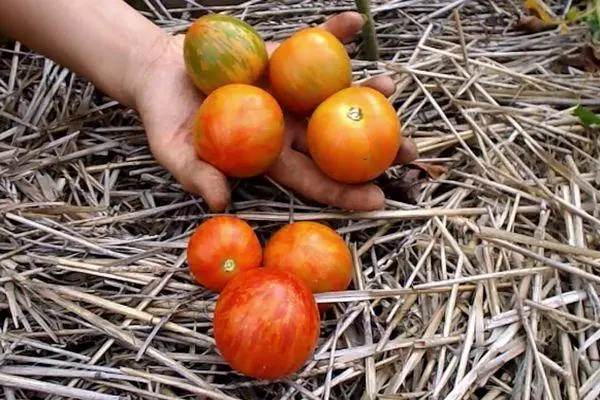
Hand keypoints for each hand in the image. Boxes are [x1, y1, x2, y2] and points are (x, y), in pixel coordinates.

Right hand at [134, 12, 416, 211]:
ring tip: (391, 84)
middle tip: (412, 154)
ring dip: (362, 89)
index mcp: (268, 154)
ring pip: (331, 94)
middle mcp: (287, 125)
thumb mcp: (172, 149)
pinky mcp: (281, 58)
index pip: (312, 178)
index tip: (379, 200)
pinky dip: (330, 33)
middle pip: (336, 141)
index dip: (343, 192)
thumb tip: (221, 202)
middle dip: (375, 149)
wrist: (159, 72)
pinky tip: (354, 21)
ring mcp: (287, 91)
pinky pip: (309, 44)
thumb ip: (196, 174)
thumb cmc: (165, 117)